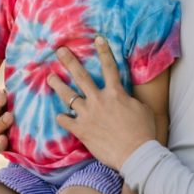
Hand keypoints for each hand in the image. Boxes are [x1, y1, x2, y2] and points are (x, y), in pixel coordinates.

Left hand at [48, 37, 156, 169]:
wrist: (136, 154)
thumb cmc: (143, 132)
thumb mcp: (142, 109)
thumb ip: (130, 99)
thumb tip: (125, 96)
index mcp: (115, 93)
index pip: (109, 67)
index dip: (104, 51)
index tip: (97, 38)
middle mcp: (99, 100)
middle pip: (81, 76)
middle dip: (69, 61)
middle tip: (59, 51)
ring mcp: (88, 114)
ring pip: (68, 96)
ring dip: (58, 85)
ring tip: (50, 77)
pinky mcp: (82, 130)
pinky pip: (65, 120)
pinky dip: (62, 118)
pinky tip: (59, 116)